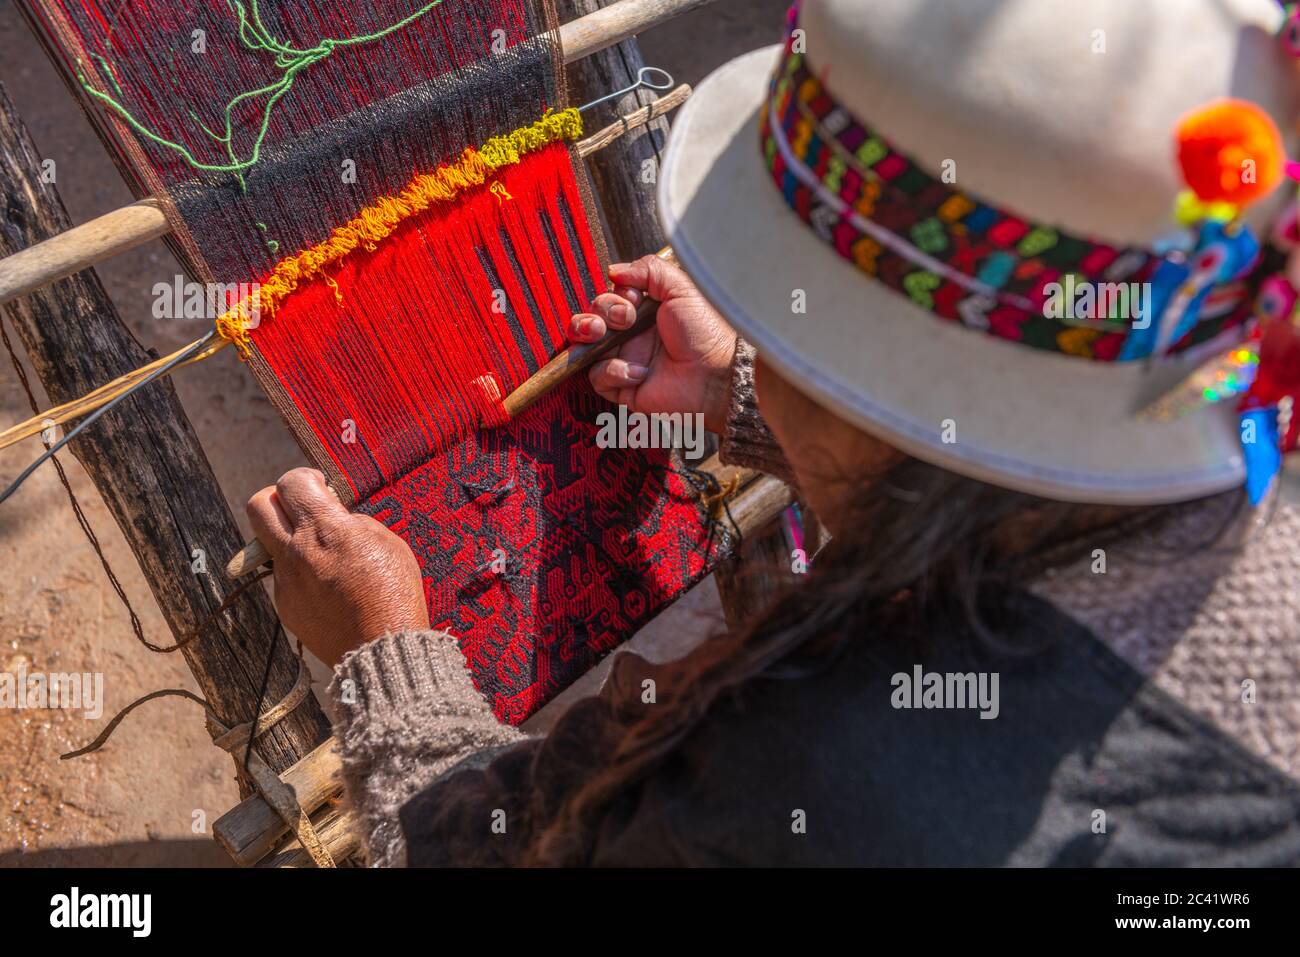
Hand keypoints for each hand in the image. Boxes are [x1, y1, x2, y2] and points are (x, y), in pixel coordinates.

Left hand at [245, 468, 429, 665]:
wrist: (380, 649)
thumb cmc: (394, 594)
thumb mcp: (388, 543)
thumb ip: (356, 524)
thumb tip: (338, 519)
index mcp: (325, 529)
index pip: (291, 483)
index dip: (305, 479)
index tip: (320, 487)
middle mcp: (297, 551)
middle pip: (258, 506)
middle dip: (278, 499)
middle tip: (302, 510)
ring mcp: (286, 581)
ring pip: (269, 544)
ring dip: (291, 540)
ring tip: (325, 557)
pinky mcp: (285, 606)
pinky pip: (284, 577)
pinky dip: (302, 575)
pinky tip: (330, 590)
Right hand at [570, 256, 737, 433]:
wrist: (717, 373)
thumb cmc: (706, 331)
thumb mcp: (681, 287)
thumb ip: (648, 270)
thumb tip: (614, 270)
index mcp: (644, 312)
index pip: (608, 299)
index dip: (613, 297)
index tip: (633, 300)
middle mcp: (631, 336)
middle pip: (591, 318)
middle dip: (597, 312)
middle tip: (623, 318)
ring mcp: (625, 361)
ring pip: (585, 345)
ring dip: (588, 334)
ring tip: (603, 334)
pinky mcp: (623, 388)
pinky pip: (597, 376)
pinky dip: (613, 371)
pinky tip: (640, 372)